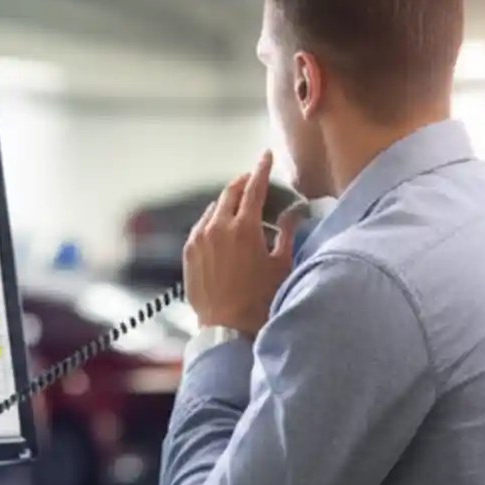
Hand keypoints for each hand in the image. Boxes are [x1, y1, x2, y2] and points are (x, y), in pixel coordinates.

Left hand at [184, 151, 303, 336]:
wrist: (228, 328)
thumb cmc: (260, 300)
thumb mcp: (281, 263)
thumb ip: (287, 231)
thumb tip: (296, 211)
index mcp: (244, 228)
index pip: (254, 187)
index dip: (261, 169)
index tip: (266, 156)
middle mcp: (217, 228)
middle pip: (230, 192)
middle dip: (243, 182)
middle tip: (253, 180)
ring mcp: (199, 239)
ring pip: (213, 208)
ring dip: (227, 203)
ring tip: (240, 208)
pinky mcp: (189, 252)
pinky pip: (201, 226)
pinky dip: (213, 220)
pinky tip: (221, 228)